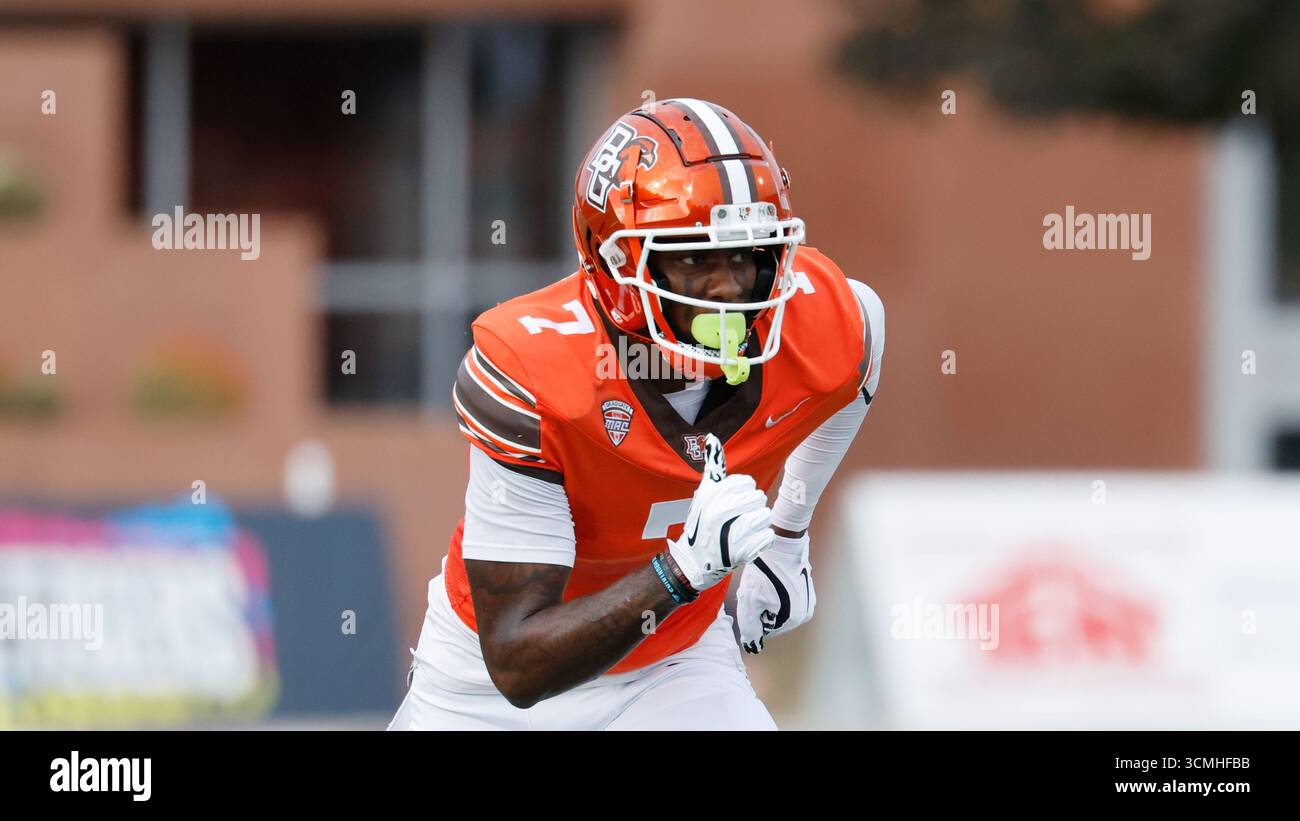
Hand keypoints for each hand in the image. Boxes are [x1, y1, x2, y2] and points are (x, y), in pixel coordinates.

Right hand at [666, 434, 774, 592]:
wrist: (694, 561)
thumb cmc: (703, 522)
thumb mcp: (704, 493)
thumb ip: (713, 466)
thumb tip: (711, 436)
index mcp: (712, 495)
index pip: (748, 482)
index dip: (743, 493)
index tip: (731, 504)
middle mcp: (719, 512)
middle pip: (759, 498)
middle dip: (753, 508)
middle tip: (738, 519)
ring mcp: (730, 533)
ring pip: (766, 516)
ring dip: (759, 524)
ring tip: (745, 531)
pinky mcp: (742, 552)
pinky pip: (769, 537)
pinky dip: (763, 540)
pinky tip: (750, 543)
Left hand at [737, 532, 815, 653]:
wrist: (781, 543)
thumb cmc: (764, 571)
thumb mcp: (751, 600)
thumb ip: (751, 628)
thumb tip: (752, 646)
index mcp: (793, 619)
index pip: (765, 631)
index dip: (754, 615)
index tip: (754, 596)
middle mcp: (805, 614)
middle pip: (773, 621)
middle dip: (762, 609)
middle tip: (758, 589)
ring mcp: (808, 601)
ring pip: (780, 610)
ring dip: (769, 601)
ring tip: (765, 583)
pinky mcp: (807, 590)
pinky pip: (787, 600)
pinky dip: (777, 594)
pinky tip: (773, 579)